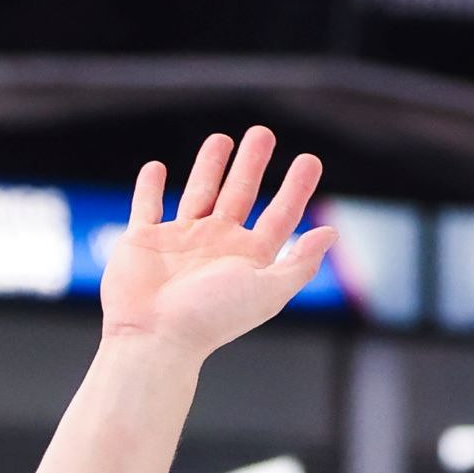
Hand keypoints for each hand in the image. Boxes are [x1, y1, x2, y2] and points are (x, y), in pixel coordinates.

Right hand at [99, 126, 341, 361]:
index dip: (296, 188)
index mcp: (247, 258)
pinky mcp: (142, 241)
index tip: (309, 160)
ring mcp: (179, 242)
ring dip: (210, 167)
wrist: (154, 338)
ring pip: (199, 194)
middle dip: (252, 164)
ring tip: (221, 139)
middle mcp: (216, 246)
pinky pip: (146, 206)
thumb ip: (300, 263)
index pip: (280, 215)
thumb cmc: (211, 318)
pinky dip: (149, 187)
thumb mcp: (268, 290)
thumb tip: (331, 233)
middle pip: (240, 195)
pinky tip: (156, 168)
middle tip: (262, 134)